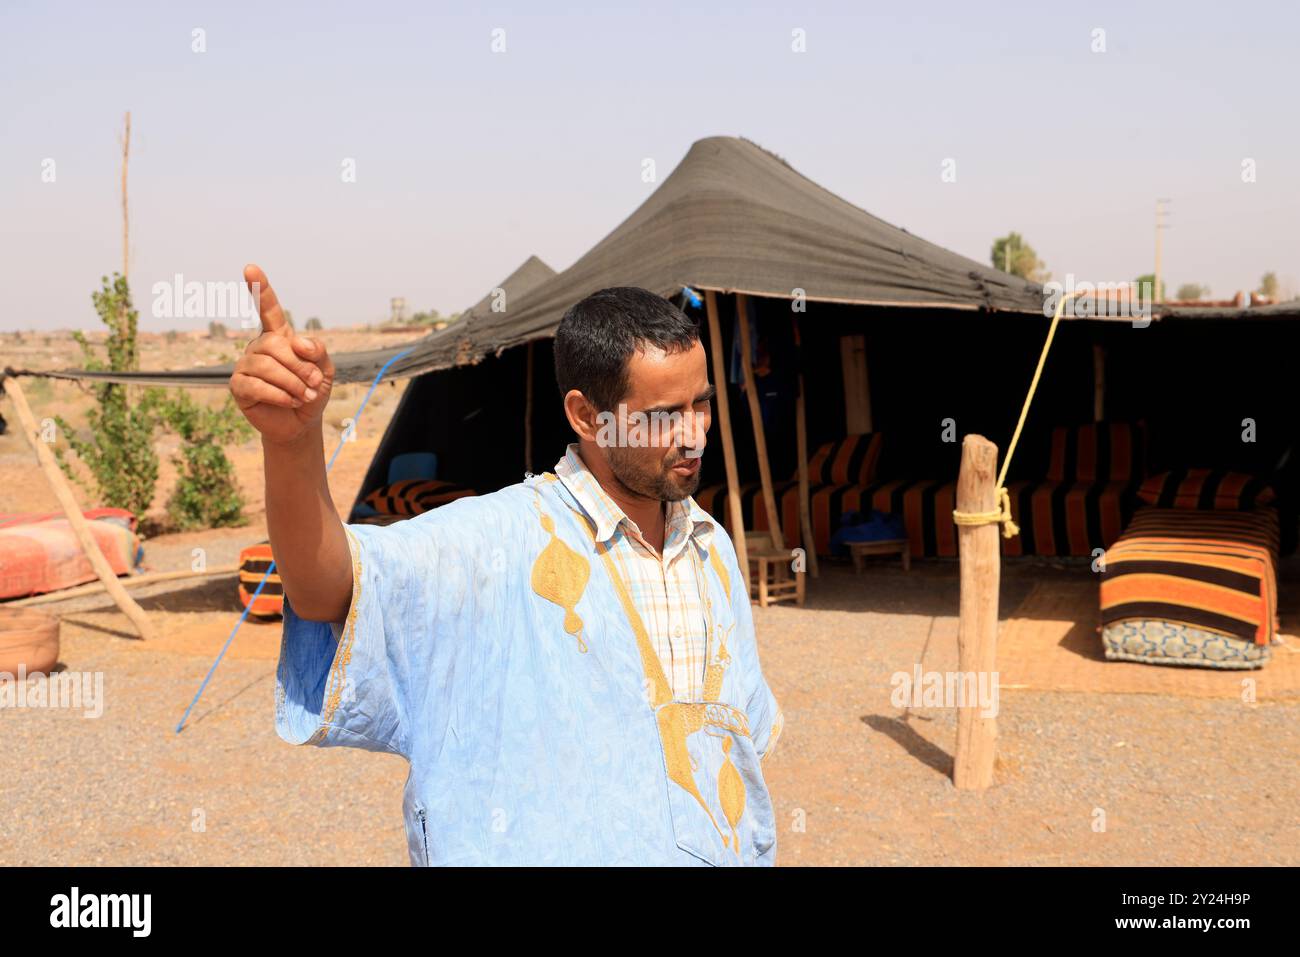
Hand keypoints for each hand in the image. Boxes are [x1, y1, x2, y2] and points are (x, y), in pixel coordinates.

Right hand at [230, 264, 334, 446]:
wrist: (301, 423)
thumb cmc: (311, 391)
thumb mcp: (325, 369)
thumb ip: (317, 350)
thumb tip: (297, 343)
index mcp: (279, 337)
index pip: (268, 308)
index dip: (260, 288)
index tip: (250, 268)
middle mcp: (259, 346)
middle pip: (274, 345)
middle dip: (299, 365)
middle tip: (314, 383)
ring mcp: (246, 365)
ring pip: (266, 365)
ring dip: (292, 382)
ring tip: (304, 395)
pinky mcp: (238, 386)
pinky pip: (255, 385)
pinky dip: (278, 394)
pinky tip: (290, 401)